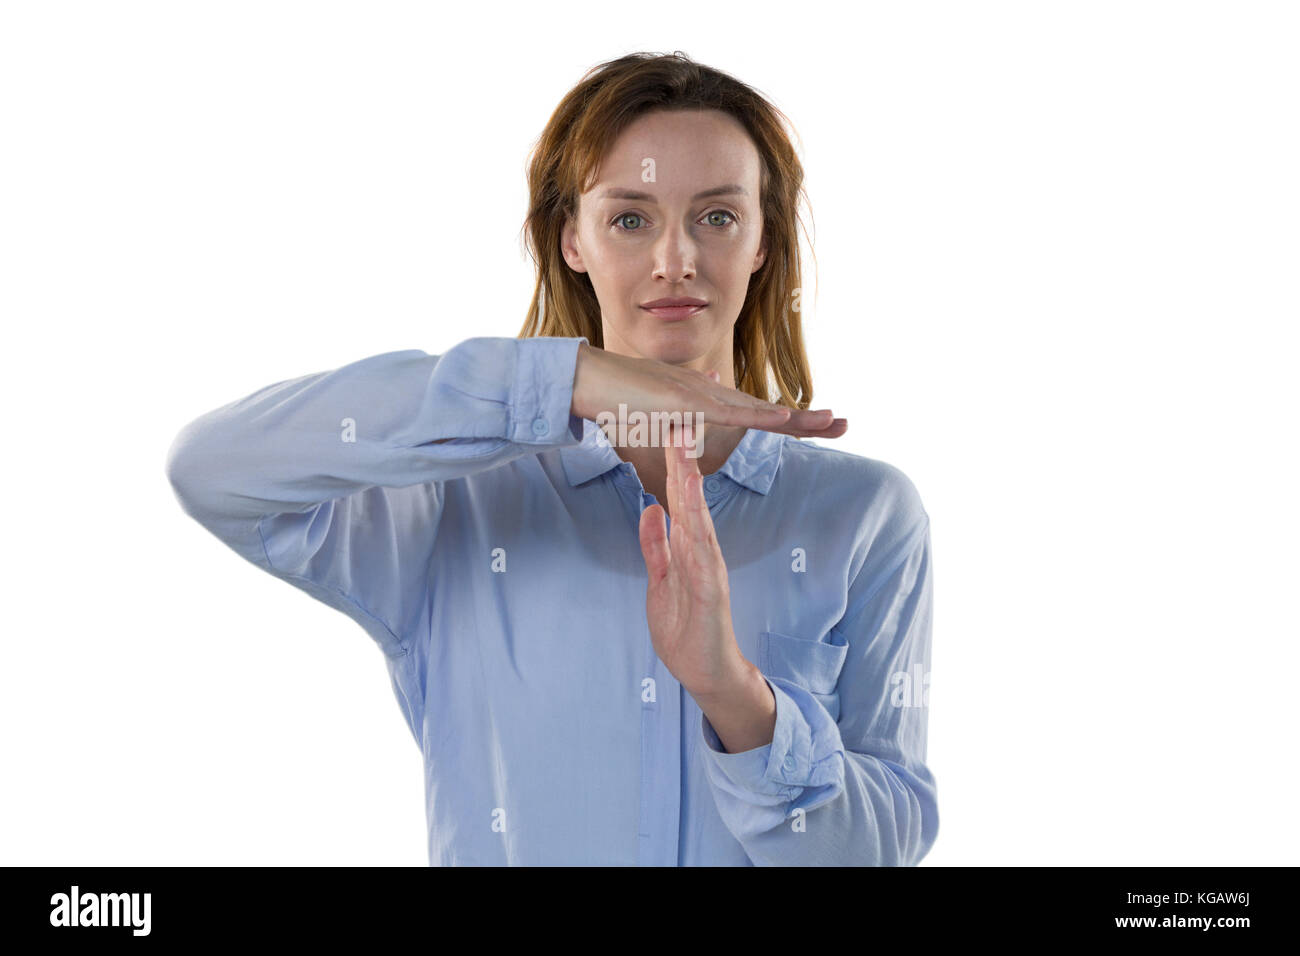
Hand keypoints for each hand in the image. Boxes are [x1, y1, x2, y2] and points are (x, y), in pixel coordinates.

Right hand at [572, 343, 847, 440]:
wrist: (589, 382)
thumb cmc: (618, 405)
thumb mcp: (654, 431)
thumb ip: (676, 440)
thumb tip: (689, 457)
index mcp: (708, 405)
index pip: (758, 417)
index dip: (793, 422)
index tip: (825, 426)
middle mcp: (711, 395)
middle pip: (768, 411)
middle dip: (808, 419)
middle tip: (846, 424)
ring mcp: (699, 395)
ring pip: (755, 410)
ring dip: (794, 417)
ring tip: (829, 421)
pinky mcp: (684, 400)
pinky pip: (726, 411)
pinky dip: (756, 415)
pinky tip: (782, 417)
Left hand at [637, 420, 746, 699]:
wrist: (707, 673)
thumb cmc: (687, 629)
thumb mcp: (661, 579)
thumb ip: (656, 545)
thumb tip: (651, 509)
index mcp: (689, 547)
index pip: (679, 499)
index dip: (672, 465)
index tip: (667, 430)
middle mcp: (702, 551)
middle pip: (690, 500)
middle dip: (683, 461)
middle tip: (678, 420)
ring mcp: (709, 569)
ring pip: (698, 518)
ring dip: (691, 484)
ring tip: (685, 450)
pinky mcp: (712, 590)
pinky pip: (704, 553)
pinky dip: (699, 527)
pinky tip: (693, 507)